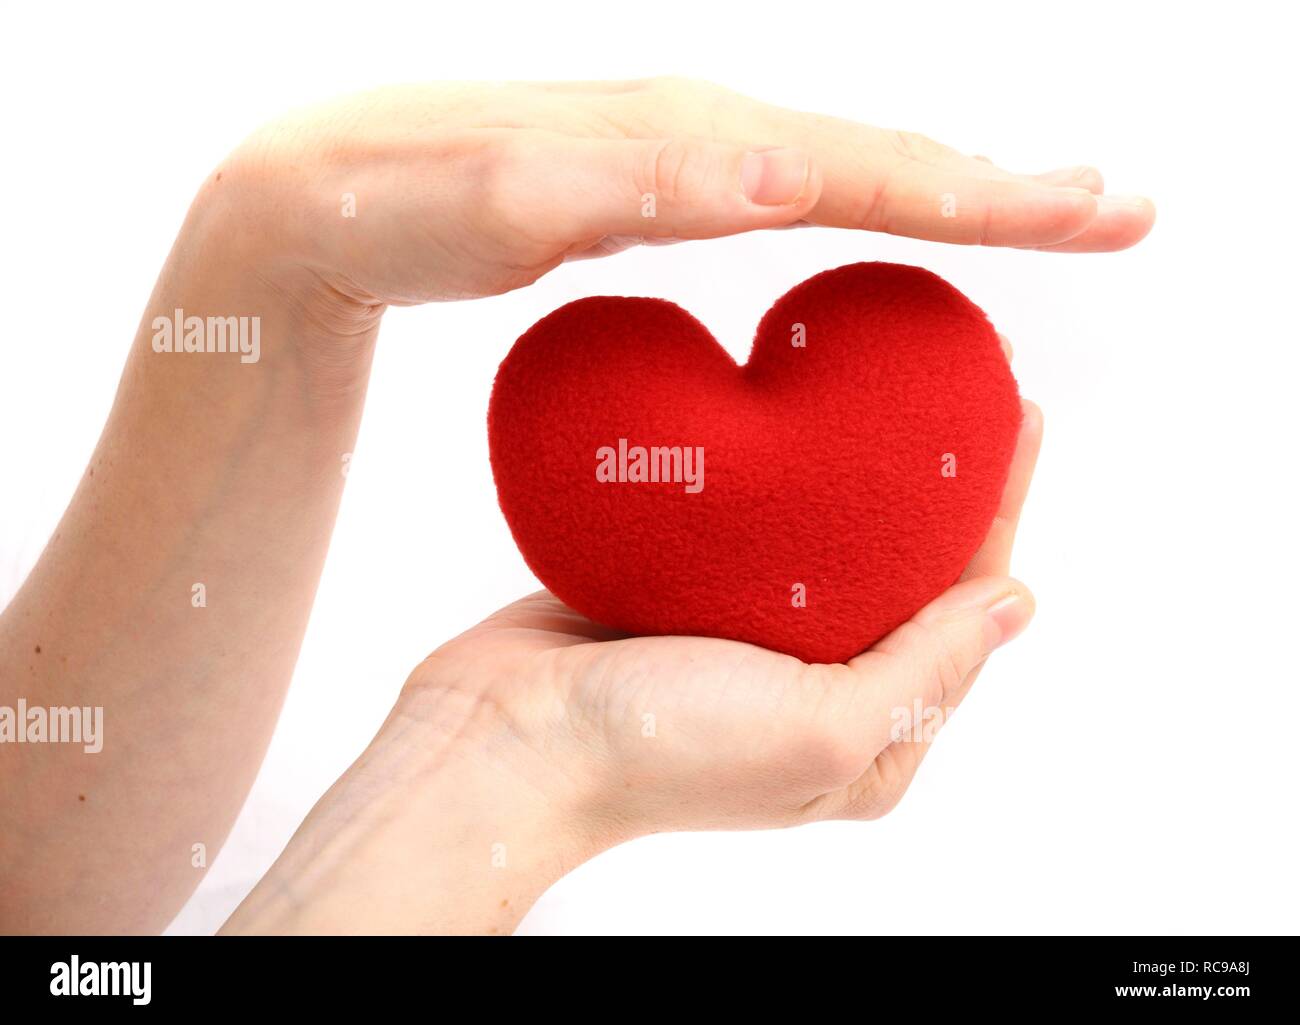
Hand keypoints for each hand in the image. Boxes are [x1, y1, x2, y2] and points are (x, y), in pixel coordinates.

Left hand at [216, 78, 1153, 339]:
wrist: (331, 186)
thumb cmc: (411, 205)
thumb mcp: (512, 200)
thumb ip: (641, 185)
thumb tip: (783, 181)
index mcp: (690, 141)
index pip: (863, 170)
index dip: (980, 201)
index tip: (1087, 217)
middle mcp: (704, 131)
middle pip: (882, 158)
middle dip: (1006, 191)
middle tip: (1123, 211)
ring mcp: (687, 151)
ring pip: (848, 168)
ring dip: (956, 190)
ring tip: (1047, 210)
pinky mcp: (662, 179)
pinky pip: (794, 188)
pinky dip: (869, 203)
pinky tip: (894, 220)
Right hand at [224, 380, 1041, 934]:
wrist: (501, 740)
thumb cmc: (661, 756)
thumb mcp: (822, 734)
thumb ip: (925, 670)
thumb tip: (1018, 604)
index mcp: (871, 727)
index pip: (962, 603)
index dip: (997, 506)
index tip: (1021, 413)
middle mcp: (821, 680)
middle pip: (906, 559)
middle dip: (944, 472)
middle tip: (972, 374)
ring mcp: (751, 630)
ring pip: (832, 533)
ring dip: (867, 459)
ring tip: (896, 375)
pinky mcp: (689, 589)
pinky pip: (756, 525)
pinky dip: (784, 470)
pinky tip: (798, 407)